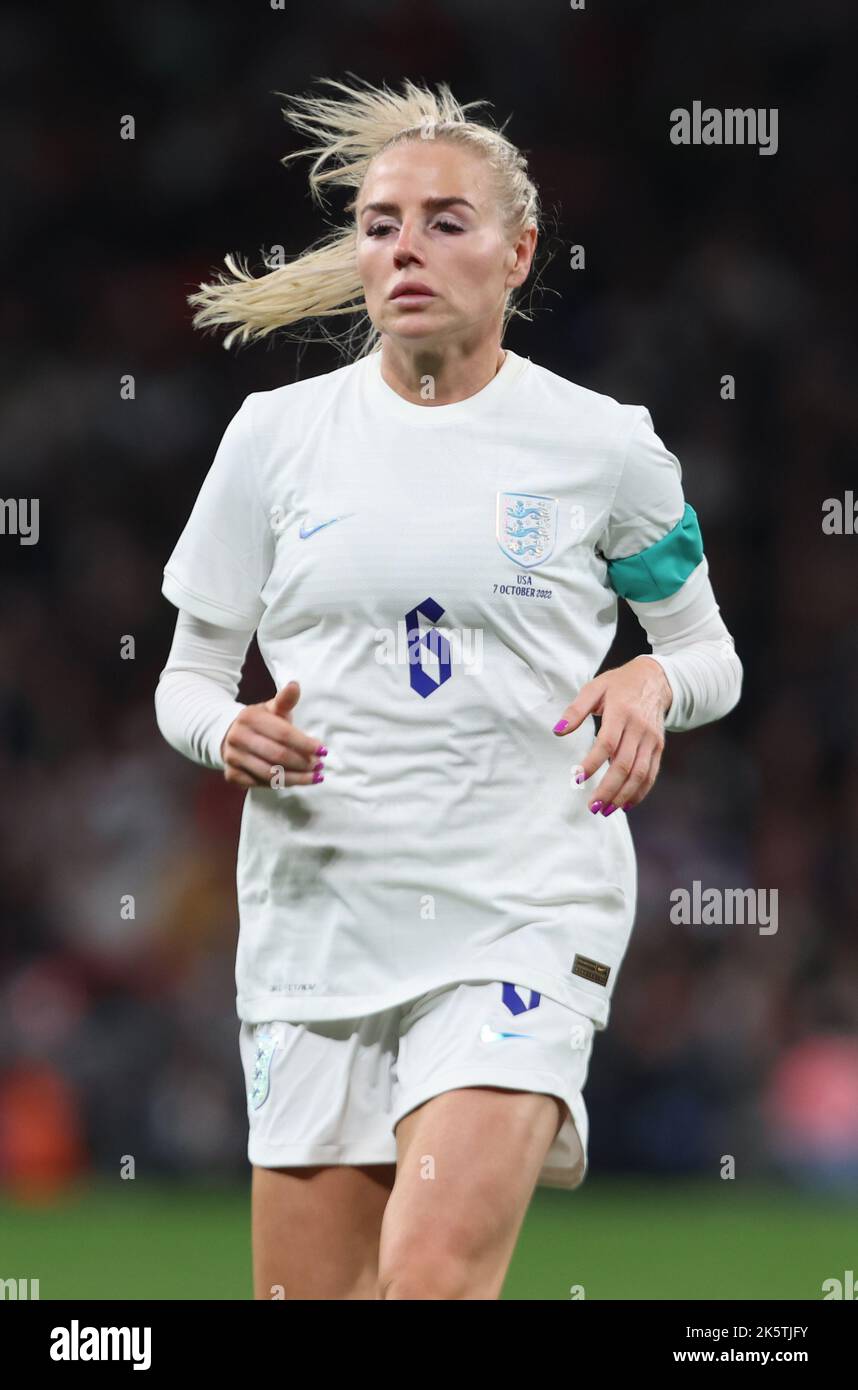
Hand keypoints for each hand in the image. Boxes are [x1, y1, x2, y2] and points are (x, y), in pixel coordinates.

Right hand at [220, 679, 326, 788]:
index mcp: (249, 718)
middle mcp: (237, 738)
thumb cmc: (260, 722)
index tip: (323, 751)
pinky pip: (261, 784)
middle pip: (278, 756)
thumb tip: (295, 685)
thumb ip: (285, 700)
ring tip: (314, 776)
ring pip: (270, 774)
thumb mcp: (272, 709)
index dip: (305, 744)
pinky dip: (281, 784)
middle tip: (319, 766)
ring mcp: (233, 758)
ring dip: (296, 778)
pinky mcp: (232, 775)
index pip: (283, 734)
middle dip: (303, 763)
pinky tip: (296, 781)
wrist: (229, 735)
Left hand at [552, 656, 671, 814]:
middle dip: (608, 789)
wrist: (655, 679)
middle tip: (592, 806)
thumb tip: (557, 731)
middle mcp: (639, 728)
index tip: (577, 778)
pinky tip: (625, 804)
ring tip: (606, 810)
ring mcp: (651, 739)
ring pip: (639, 773)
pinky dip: (639, 792)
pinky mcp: (659, 747)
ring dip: (623, 795)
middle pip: (624, 764)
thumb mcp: (594, 688)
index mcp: (621, 712)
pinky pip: (651, 773)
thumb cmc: (619, 684)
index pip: (607, 743)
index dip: (592, 763)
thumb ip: (575, 710)